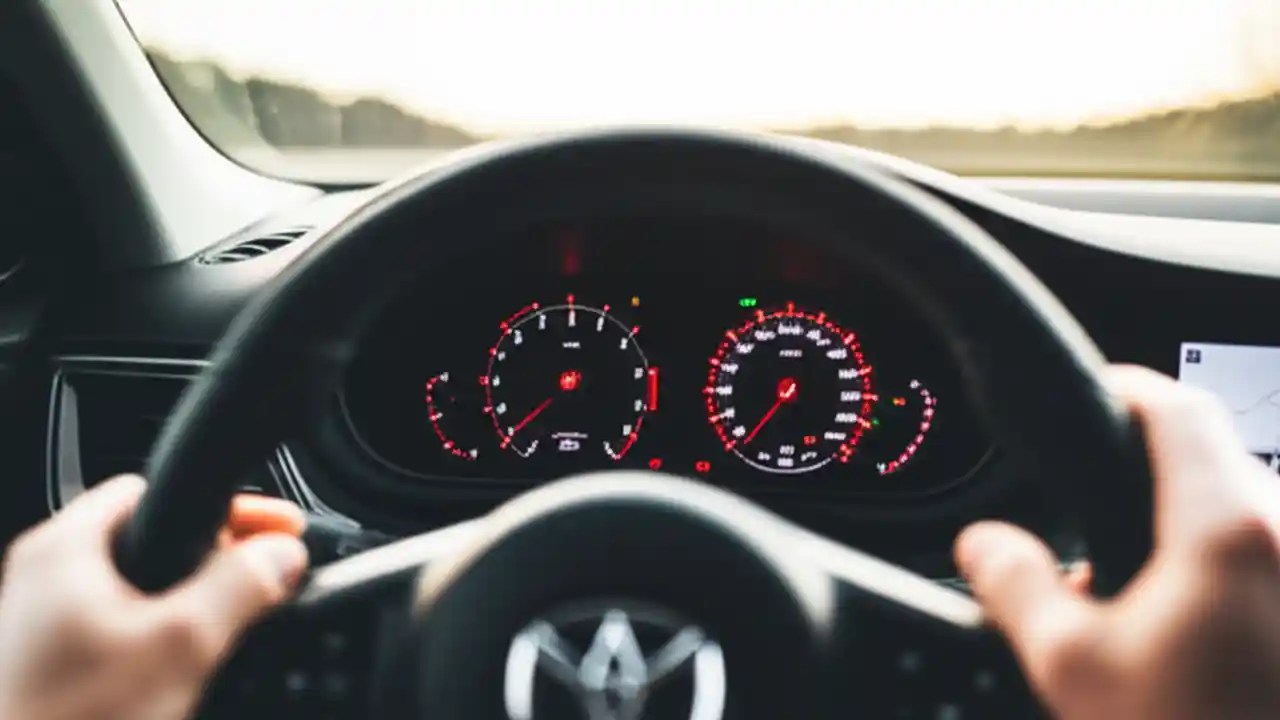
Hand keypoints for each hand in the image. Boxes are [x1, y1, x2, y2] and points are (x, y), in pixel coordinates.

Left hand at [0, 476, 307, 719]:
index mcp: (65, 548)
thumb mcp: (180, 647)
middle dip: (216, 555)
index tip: (279, 529)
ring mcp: (41, 620)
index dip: (230, 507)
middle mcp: (45, 574)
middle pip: (152, 535)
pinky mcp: (50, 662)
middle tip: (266, 578)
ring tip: (235, 622)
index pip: (158, 488)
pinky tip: (191, 658)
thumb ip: (240, 588)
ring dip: (193, 596)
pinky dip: (164, 627)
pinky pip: (123, 623)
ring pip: (139, 584)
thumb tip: (281, 553)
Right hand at [955, 366, 1279, 719]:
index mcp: (1227, 529)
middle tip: (1104, 536)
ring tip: (1153, 612)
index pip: (1176, 408)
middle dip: (1155, 486)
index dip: (1128, 388)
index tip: (1098, 393)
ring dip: (1199, 541)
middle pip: (1217, 468)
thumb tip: (985, 545)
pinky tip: (1207, 646)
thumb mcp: (1076, 671)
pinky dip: (1236, 580)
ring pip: (1251, 525)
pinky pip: (1273, 567)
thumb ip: (1016, 587)